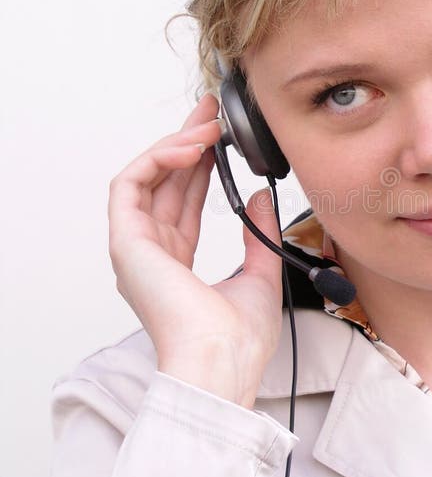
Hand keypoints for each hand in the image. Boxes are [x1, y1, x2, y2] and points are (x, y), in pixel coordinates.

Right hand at [108, 93, 282, 406]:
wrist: (223, 363)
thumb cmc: (238, 340)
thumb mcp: (260, 275)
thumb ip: (257, 234)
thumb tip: (260, 197)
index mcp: (176, 265)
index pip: (183, 202)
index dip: (199, 166)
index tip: (219, 138)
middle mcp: (151, 253)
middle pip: (163, 183)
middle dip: (187, 142)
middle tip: (210, 112)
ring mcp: (135, 248)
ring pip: (145, 177)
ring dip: (175, 145)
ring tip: (207, 126)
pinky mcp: (126, 243)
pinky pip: (130, 185)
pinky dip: (158, 159)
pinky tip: (191, 147)